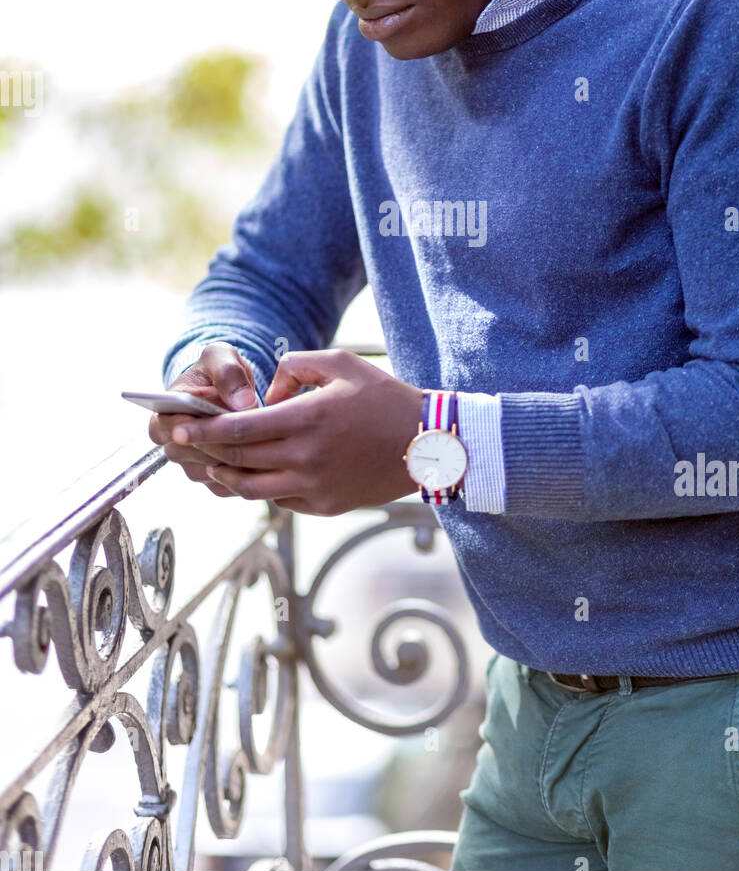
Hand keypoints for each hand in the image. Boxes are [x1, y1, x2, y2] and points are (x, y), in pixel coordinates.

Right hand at [148, 341, 258, 495]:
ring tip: (262, 448)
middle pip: (187, 455)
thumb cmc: (220, 371)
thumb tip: (243, 402)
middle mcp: (174, 443)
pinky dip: (243, 476)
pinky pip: (224, 486)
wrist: (232, 390)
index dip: (189, 427)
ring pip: (207, 473)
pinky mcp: (211, 478)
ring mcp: (191, 464)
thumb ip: (228, 373)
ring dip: (233, 463)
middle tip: (248, 436)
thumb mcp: (222, 358)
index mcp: (165, 413)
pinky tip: (265, 462)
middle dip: (217, 445)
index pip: (165, 428)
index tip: (216, 421)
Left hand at [166, 348, 424, 513]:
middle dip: (205, 450)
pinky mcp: (324, 505)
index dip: (203, 430)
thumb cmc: (385, 399)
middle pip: (238, 459)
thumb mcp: (342, 364)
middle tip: (182, 442)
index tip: (178, 426)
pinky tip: (252, 474)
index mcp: (309, 418)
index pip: (240, 428)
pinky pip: (278, 499)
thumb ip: (295, 366)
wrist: (428, 444)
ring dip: (226, 475)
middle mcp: (307, 457)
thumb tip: (265, 391)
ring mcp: (315, 486)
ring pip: (251, 488)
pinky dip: (258, 487)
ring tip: (214, 463)